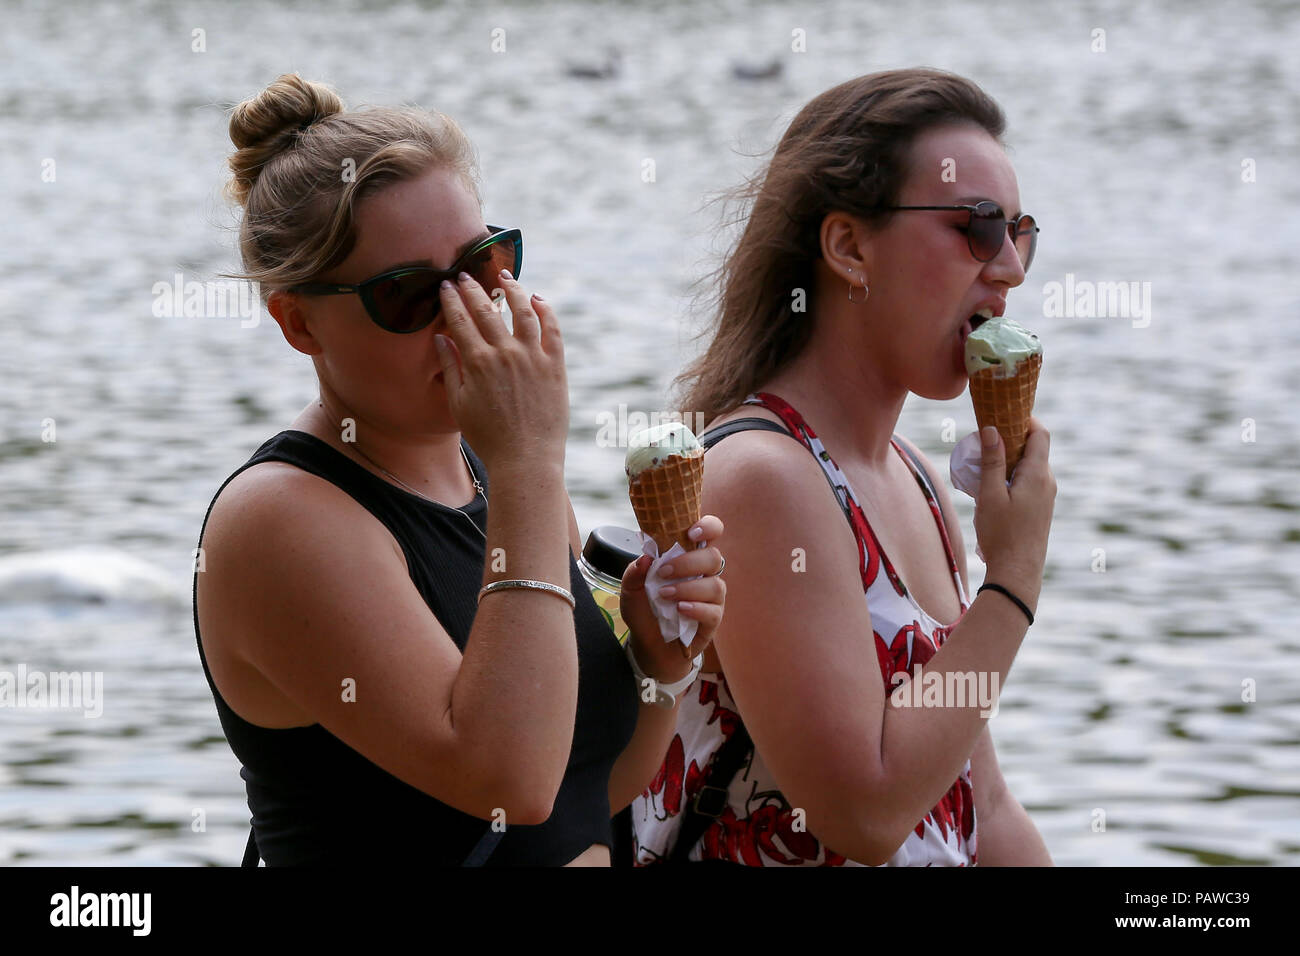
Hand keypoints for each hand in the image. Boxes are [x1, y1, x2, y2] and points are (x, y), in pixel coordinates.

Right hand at [434, 271, 567, 473]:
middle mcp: (505, 353)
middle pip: (487, 309)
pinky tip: (537, 299)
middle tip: (465, 276)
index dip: (451, 300)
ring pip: (523, 310)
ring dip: (513, 289)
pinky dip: (546, 309)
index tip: (446, 287)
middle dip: (473, 289)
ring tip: (504, 276)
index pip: (460, 320)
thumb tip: (441, 338)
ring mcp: (533, 357)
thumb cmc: (488, 437)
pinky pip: (552, 329)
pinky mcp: (555, 365)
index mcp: (477, 362)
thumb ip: (450, 367)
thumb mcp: (459, 404)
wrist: (526, 459)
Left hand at [619, 515, 724, 684]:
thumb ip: (634, 572)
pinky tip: (680, 610)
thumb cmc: (644, 610)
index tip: (692, 531)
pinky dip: (696, 608)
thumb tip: (645, 557)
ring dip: (688, 588)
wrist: (647, 645)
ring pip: (715, 585)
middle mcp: (704, 574)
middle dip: (688, 562)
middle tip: (663, 573)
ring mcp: (711, 597)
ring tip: (665, 596)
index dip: (708, 526)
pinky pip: (713, 611)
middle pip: (713, 556)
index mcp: (689, 557)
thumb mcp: (630, 590)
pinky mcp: (712, 620)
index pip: (711, 532)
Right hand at [973, 419, 1055, 610]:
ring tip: (983, 464)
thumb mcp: (989, 495)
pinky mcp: (1041, 509)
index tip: (1003, 412)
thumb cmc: (1002, 535)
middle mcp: (1048, 482)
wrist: (1018, 573)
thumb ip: (991, 461)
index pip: (1040, 433)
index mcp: (1038, 474)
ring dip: (1009, 459)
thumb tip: (991, 429)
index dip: (1024, 418)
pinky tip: (992, 487)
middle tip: (985, 438)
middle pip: (1035, 448)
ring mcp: (1046, 497)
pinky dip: (1013, 475)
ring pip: (1030, 466)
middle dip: (1011, 438)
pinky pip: (1029, 481)